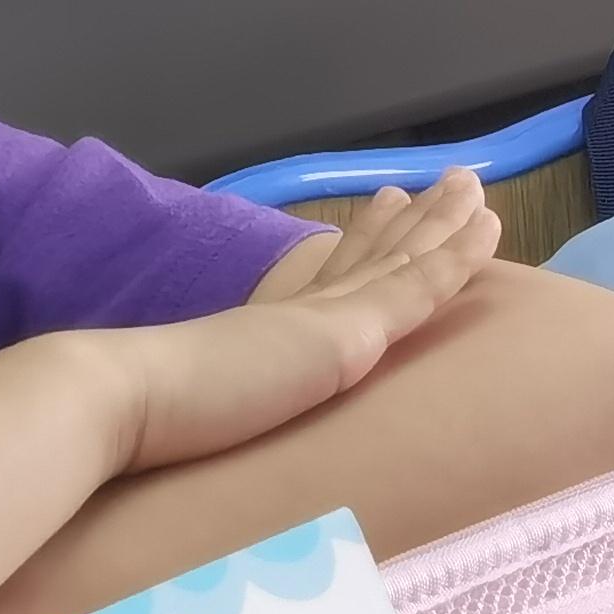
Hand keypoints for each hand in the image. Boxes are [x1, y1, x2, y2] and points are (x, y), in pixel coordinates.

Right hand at [110, 176, 499, 475]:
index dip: (360, 241)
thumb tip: (197, 430)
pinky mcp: (348, 334)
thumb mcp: (191, 414)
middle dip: (411, 221)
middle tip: (446, 183)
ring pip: (404, 259)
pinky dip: (457, 257)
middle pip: (371, 255)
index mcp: (266, 332)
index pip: (327, 278)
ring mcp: (326, 318)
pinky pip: (419, 287)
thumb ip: (210, 410)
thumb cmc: (144, 427)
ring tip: (474, 185)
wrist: (126, 401)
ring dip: (445, 221)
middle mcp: (300, 313)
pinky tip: (487, 229)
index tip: (383, 204)